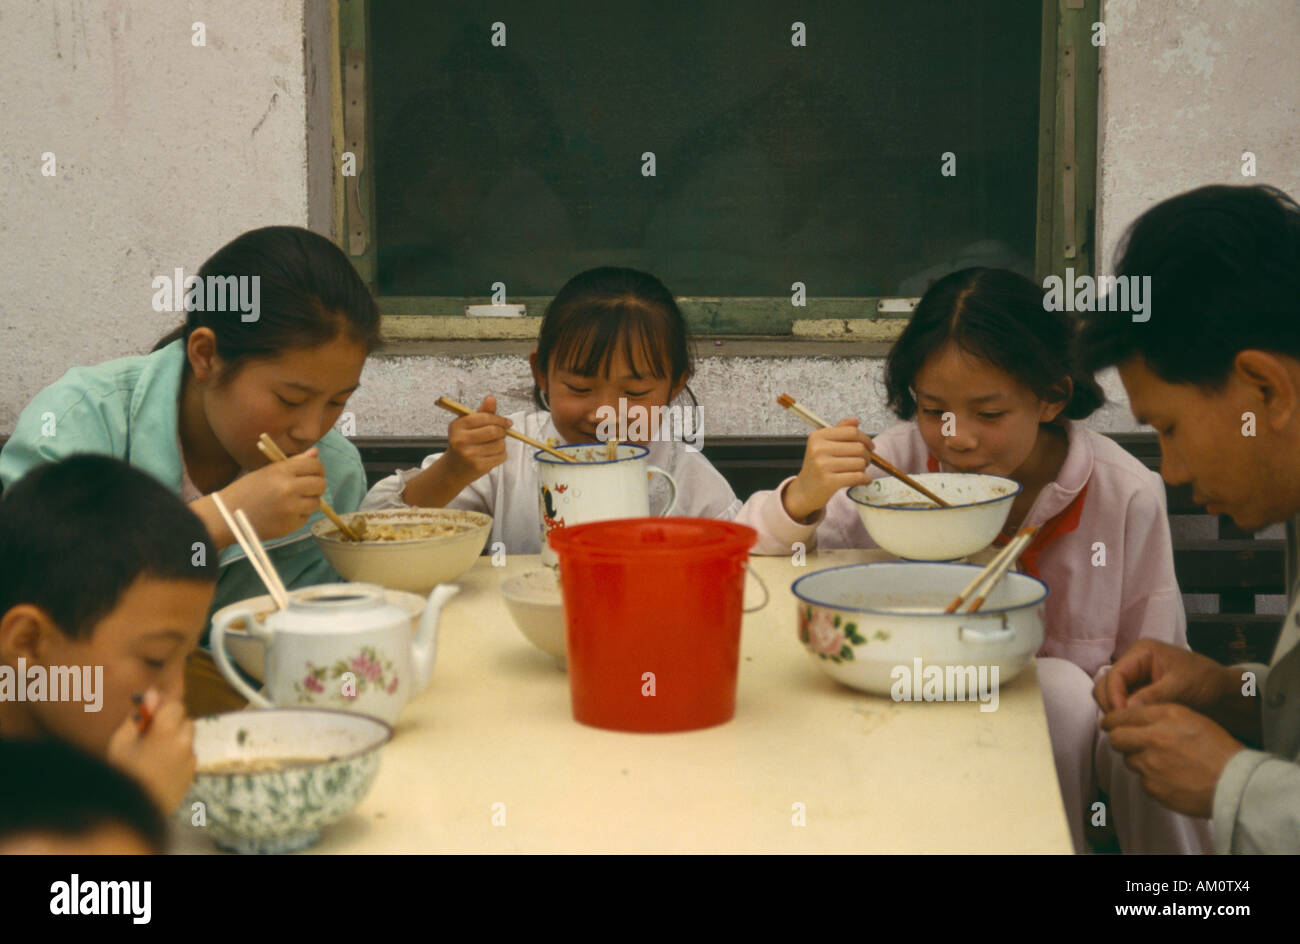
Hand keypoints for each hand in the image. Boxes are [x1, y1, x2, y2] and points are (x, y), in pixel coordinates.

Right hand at [106, 689, 195, 814]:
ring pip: (187, 737)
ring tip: (153, 752)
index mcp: (167, 731)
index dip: (164, 706)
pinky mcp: (192, 773)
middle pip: (184, 719)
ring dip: (175, 738)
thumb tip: (152, 694)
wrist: (132, 810)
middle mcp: (184, 742)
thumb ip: (139, 715)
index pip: (175, 704)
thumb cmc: (123, 772)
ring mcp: (191, 759)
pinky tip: (160, 766)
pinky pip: (188, 755)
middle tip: (150, 734)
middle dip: (170, 722)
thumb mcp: (121, 741)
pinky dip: (178, 755)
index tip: (152, 711)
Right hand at [217, 447, 327, 538]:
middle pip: (321, 484)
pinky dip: (299, 515)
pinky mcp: (290, 525)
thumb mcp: (267, 471)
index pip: (315, 465)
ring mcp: (291, 509)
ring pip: (316, 502)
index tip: (313, 473)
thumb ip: (294, 462)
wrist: (227, 515)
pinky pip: (305, 517)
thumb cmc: (245, 490)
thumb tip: (316, 453)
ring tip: (293, 501)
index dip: (317, 469)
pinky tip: (284, 513)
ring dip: (309, 501)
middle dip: (316, 485)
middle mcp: (289, 489)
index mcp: (281, 471)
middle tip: (307, 488)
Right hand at [442, 395, 511, 483]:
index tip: (506, 422)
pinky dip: (501, 454)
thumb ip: (482, 412)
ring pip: (499, 444)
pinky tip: (491, 454)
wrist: (454, 468)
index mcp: (457, 425)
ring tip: (493, 445)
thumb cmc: (462, 443)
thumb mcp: (468, 425)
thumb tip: (491, 398)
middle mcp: (460, 440)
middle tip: (501, 433)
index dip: (499, 419)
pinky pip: (501, 456)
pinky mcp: (478, 466)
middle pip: (493, 431)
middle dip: (501, 431)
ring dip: (501, 443)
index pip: (485, 417)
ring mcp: (469, 454)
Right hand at [782, 419, 873, 521]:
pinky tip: (864, 480)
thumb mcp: (824, 445)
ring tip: (858, 471)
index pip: (851, 432)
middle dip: (867, 455)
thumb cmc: (817, 467)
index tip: (870, 446)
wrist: (804, 491)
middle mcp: (818, 449)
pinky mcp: (828, 482)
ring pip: (860, 462)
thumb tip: (855, 421)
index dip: (865, 438)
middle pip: (858, 447)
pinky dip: (865, 479)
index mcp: (818, 436)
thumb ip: (839, 431)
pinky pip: (857, 477)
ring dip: (864, 468)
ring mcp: (822, 465)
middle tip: (864, 461)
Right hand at [1094, 639, 1233, 713]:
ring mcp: (1135, 678)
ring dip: (1115, 711)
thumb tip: (1126, 710)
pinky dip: (1124, 714)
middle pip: (1106, 684)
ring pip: (1110, 695)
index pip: (1115, 675)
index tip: (1122, 718)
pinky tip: (1133, 726)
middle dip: (1111, 704)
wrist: (1224, 693)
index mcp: (1141, 653)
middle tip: (1122, 726)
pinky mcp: (1139, 692)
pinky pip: (1122, 703)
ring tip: (1128, 727)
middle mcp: (1133, 663)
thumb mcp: (1180, 686)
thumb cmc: (1205, 682)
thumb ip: (1153, 696)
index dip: (1114, 697)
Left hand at [1102, 703, 1243, 817]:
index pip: (1121, 715)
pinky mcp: (1153, 787)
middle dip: (1120, 739)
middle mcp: (1153, 738)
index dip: (1112, 720)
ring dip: (1139, 760)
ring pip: (1130, 760)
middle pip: (1116, 738)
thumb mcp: (1190, 717)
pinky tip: (1172, 777)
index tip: (1110, 723)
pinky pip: (1143, 781)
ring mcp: (1150, 765)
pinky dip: (1152, 779)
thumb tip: (1129, 715)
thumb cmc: (1218, 748)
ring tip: (1165, 762)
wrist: (1236, 782)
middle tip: (1130, 742)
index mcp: (1163, 717)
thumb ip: (1158, 712)